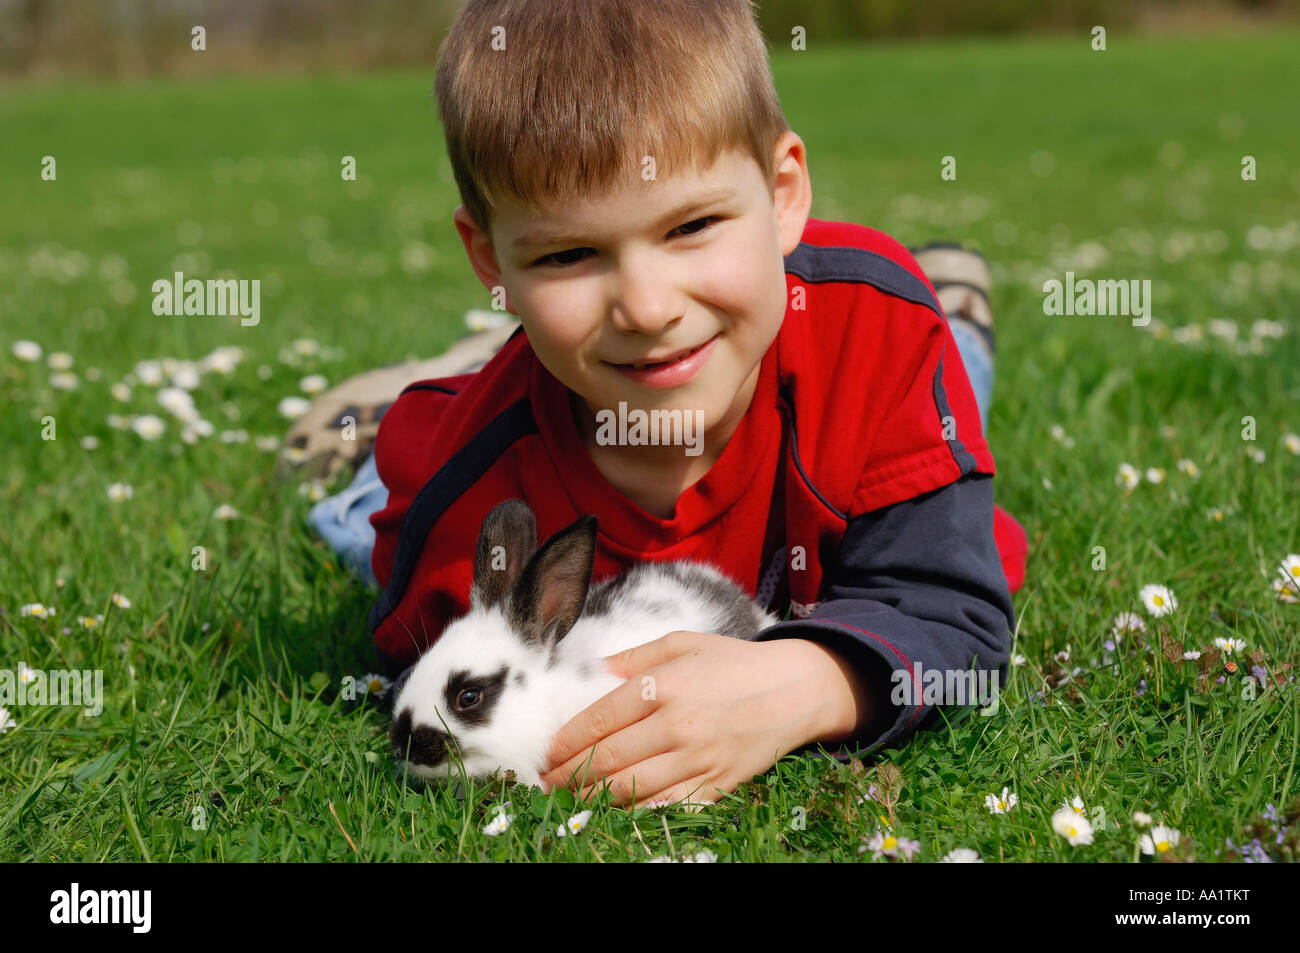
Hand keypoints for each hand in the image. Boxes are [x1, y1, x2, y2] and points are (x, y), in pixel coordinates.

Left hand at [537, 630, 865, 808]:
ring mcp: (697, 760)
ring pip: (628, 790)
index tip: (546, 754)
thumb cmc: (735, 662)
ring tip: (568, 799)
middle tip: (545, 783)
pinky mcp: (715, 785)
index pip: (598, 721)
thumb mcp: (683, 642)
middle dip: (568, 776)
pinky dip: (633, 813)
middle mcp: (677, 725)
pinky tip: (612, 811)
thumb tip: (593, 671)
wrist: (797, 690)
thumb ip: (635, 656)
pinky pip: (664, 807)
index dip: (565, 743)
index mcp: (664, 685)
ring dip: (591, 799)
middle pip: (605, 760)